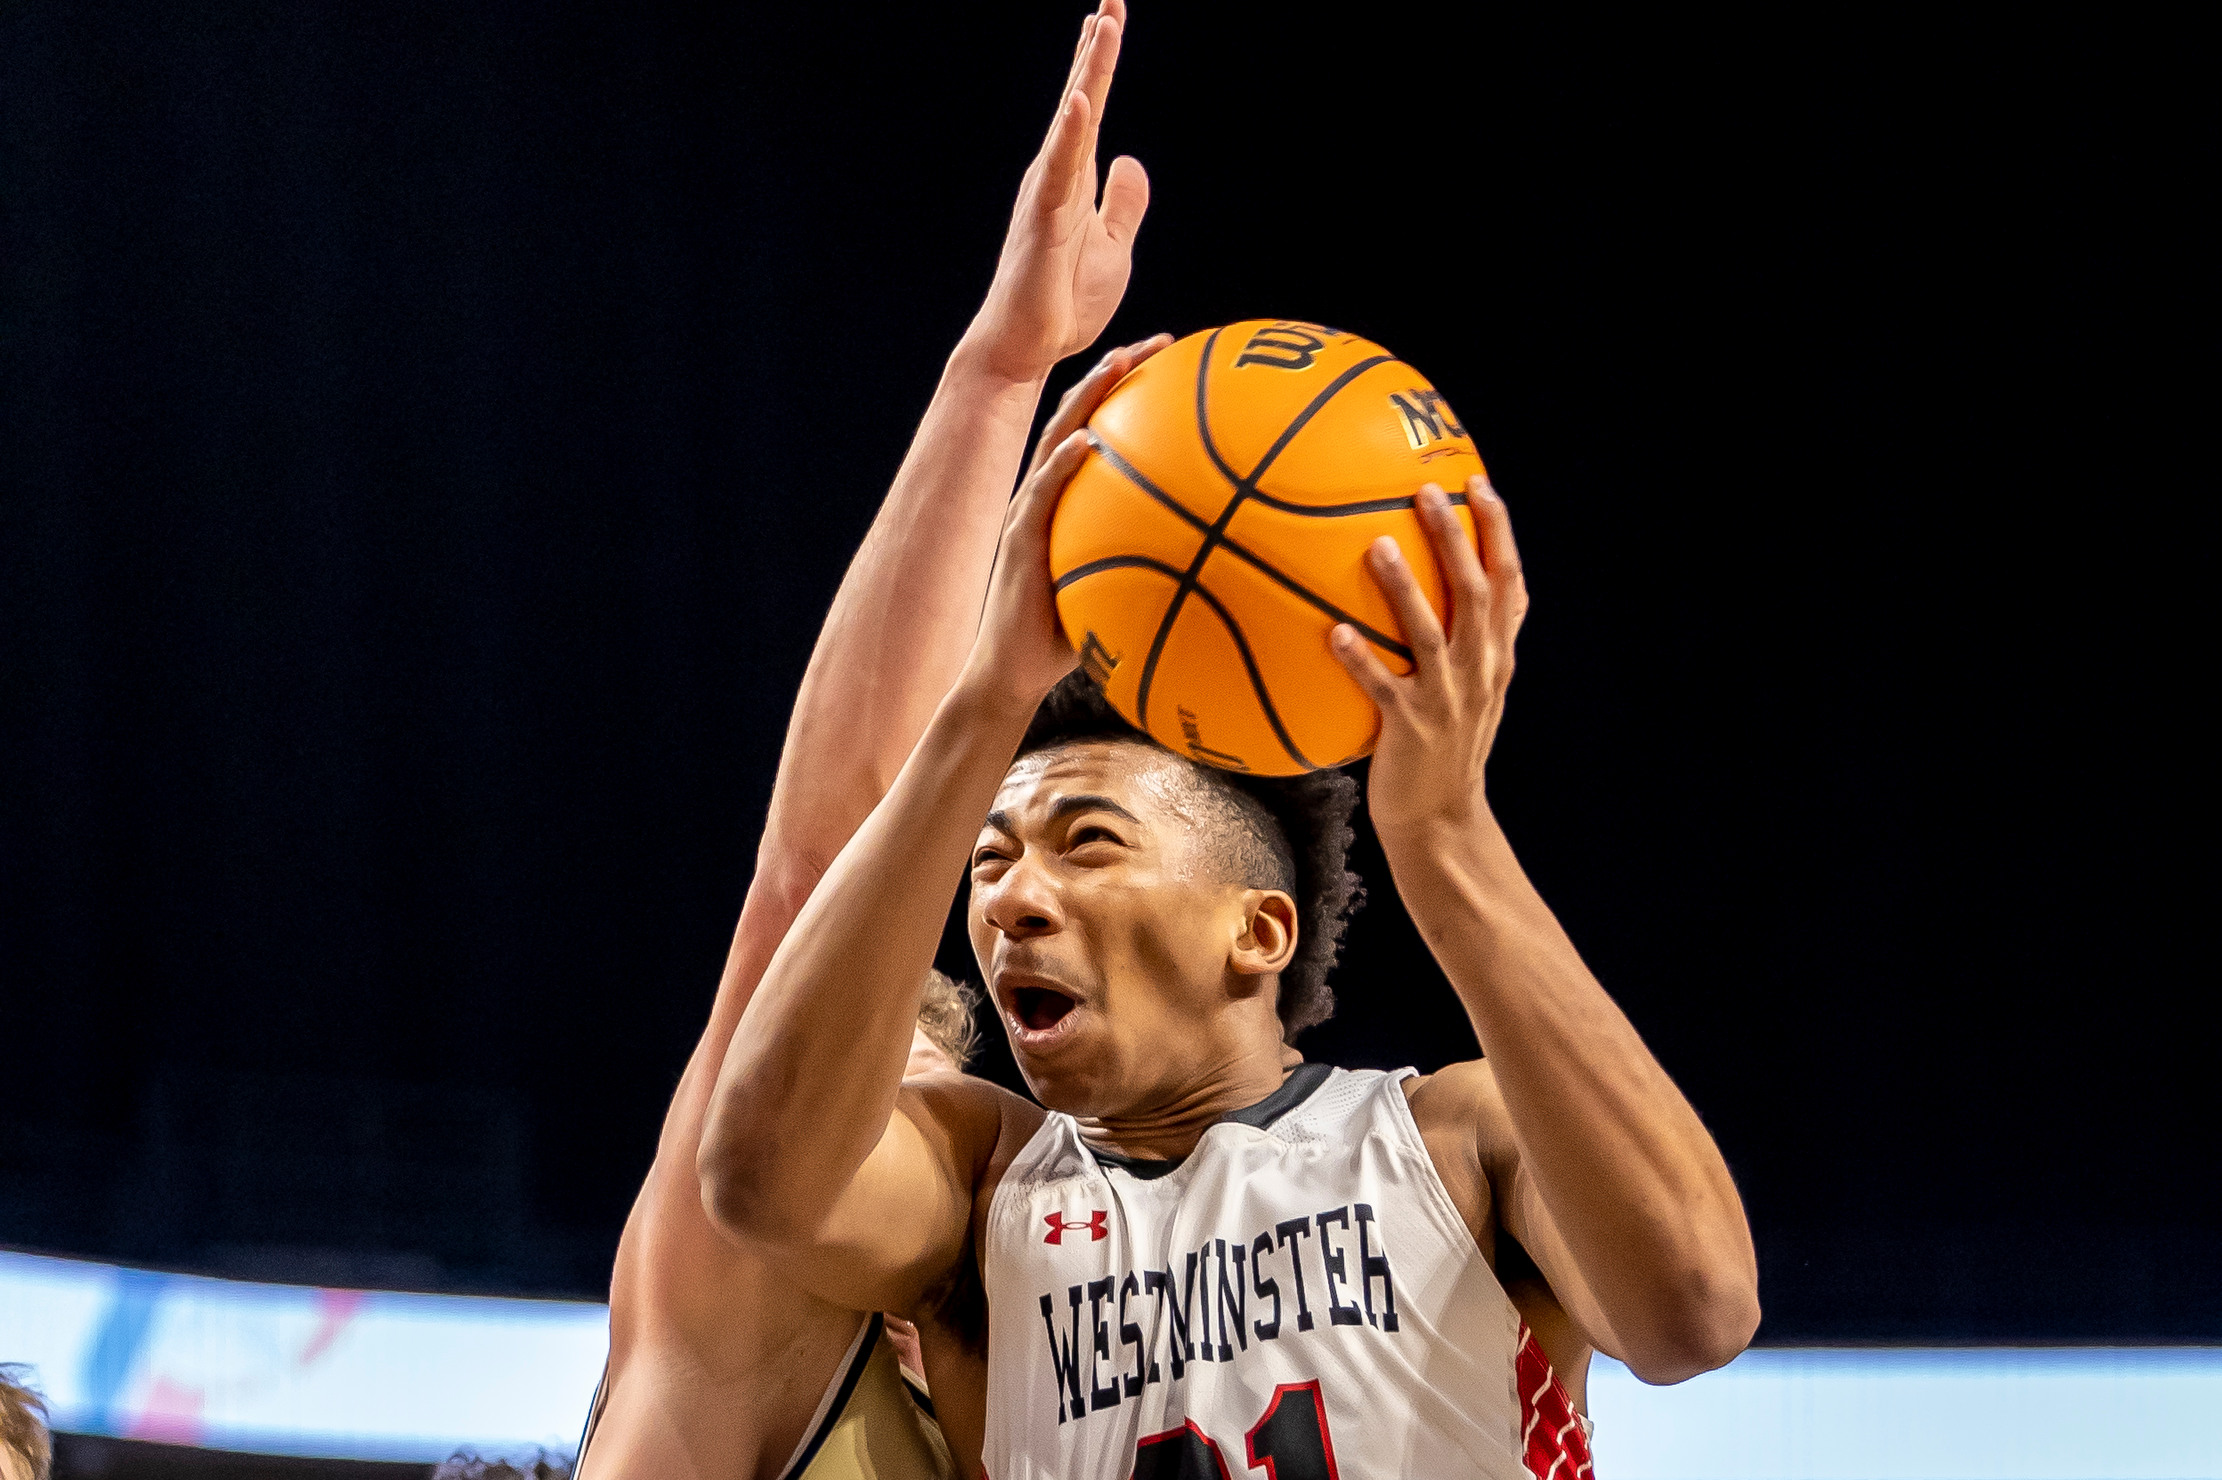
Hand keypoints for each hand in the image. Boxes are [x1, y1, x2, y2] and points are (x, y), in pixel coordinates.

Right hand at [962, 335, 1169, 709]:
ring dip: (1086, 399)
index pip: (1103, 431)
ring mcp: (1029, 513)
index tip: (1177, 363)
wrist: (1012, 675)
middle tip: (1159, 342)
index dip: (1134, 393)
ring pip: (1057, 439)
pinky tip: (1086, 444)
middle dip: (1116, 373)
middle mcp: (1048, 496)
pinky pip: (1041, 494)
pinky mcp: (1018, 540)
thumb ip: (1157, 569)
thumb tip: (1227, 565)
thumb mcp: (1122, 596)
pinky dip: (1062, 464)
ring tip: (1116, 364)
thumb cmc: (1069, 639)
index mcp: (1072, 502)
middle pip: (1081, 416)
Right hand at [966, 2, 1149, 383]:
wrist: (1027, 348)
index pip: (1091, 108)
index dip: (1099, 62)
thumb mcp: (1114, 247)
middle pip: (1082, 99)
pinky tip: (1082, 101)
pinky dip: (1071, 135)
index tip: (1108, 14)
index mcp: (1073, 178)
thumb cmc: (1063, 301)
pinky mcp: (1043, 222)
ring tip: (1102, 25)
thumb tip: (1130, 160)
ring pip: (1072, 123)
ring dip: (1089, 74)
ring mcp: (1047, 195)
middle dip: (1096, 49)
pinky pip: (1059, 171)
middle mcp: (1056, 175)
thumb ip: (1123, 203)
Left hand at [1330, 477, 1528, 835]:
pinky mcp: (1410, 728)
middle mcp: (1480, 670)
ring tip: (1377, 546)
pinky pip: (1382, 686)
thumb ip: (1459, 640)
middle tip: (1425, 493)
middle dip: (1454, 538)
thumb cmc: (1444, 745)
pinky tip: (1333, 633)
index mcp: (1497, 655)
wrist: (1442, 818)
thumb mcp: (1469, 689)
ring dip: (1404, 587)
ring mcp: (1448, 698)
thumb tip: (1424, 583)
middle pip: (1474, 591)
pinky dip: (1360, 659)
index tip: (1476, 484)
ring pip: (1429, 633)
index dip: (1498, 531)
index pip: (1509, 581)